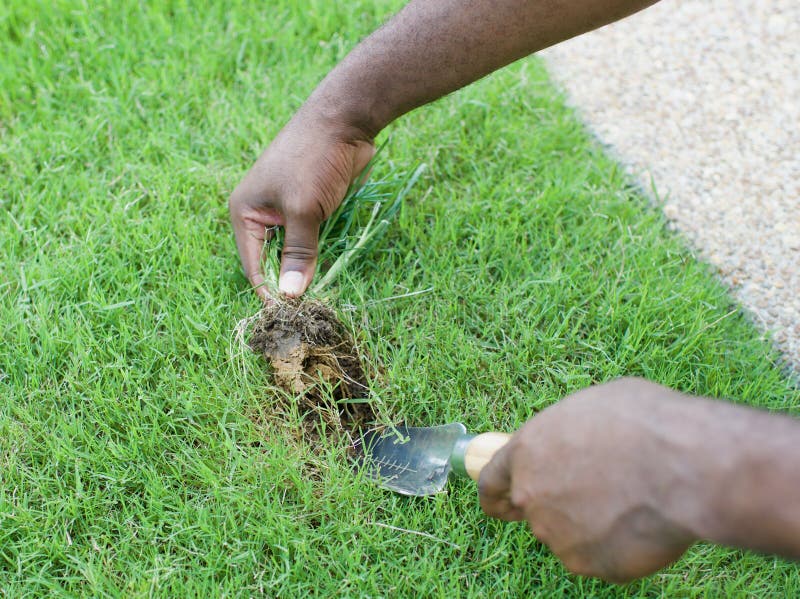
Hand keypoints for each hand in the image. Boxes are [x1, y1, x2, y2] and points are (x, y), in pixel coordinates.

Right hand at [229, 105, 374, 299]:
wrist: (345, 120)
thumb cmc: (314, 160)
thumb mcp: (304, 208)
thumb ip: (299, 252)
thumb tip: (291, 295)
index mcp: (245, 212)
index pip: (252, 264)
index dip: (269, 290)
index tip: (288, 316)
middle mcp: (262, 216)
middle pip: (273, 261)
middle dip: (289, 282)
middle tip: (310, 309)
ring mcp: (288, 212)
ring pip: (295, 254)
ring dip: (308, 269)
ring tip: (323, 294)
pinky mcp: (312, 209)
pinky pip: (314, 242)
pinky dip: (322, 254)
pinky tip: (332, 272)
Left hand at [479, 378, 702, 582]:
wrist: (682, 466)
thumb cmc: (643, 424)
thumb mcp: (592, 407)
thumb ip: (567, 434)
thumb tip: (575, 443)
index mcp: (527, 452)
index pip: (491, 482)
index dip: (496, 495)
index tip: (501, 505)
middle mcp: (532, 496)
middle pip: (539, 508)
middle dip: (564, 503)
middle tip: (605, 490)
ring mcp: (558, 535)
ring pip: (572, 534)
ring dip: (594, 524)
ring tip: (635, 499)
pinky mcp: (588, 565)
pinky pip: (601, 557)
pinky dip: (619, 546)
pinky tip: (643, 522)